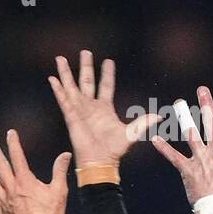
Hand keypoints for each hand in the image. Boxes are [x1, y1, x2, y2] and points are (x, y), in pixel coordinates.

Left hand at [0, 129, 71, 213]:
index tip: (10, 133)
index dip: (13, 143)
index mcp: (25, 181)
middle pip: (0, 165)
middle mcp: (12, 188)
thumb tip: (66, 154)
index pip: (17, 157)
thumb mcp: (59, 190)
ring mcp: (5, 200)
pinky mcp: (3, 212)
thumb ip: (59, 170)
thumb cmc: (51, 213)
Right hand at [48, 50, 158, 166]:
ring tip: (61, 58)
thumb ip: (143, 122)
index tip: (108, 61)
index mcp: (105, 109)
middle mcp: (91, 107)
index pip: (106, 85)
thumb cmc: (114, 150)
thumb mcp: (131, 133)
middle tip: (85, 52)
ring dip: (66, 73)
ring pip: (72, 87)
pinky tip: (52, 78)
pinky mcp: (71, 116)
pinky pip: (63, 99)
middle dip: (86, 67)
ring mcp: (79, 110)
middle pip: (87, 81)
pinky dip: (58, 89)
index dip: (107, 73)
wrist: (100, 161)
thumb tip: (160, 116)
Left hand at [151, 85, 212, 209]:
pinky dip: (164, 148)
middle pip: (212, 123)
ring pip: (191, 134)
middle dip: (207, 105)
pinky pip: (173, 157)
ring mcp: (201, 159)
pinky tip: (154, 138)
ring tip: (179, 103)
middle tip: (202, 89)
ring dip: (184, 117)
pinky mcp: (188, 170)